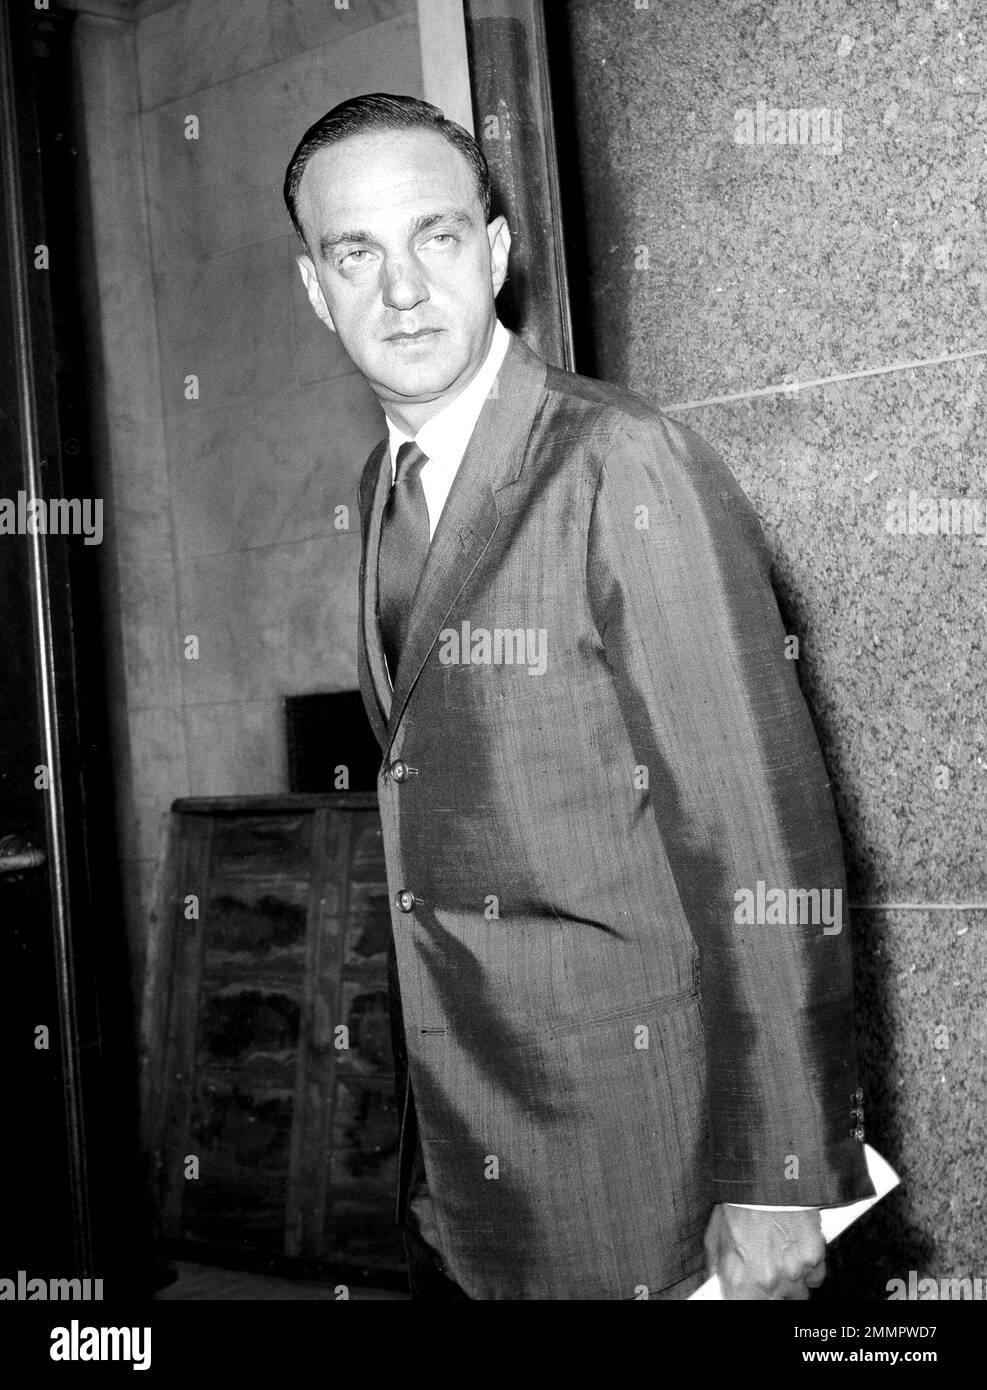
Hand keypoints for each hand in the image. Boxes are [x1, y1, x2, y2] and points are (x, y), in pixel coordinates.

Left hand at [703, 1204, 825, 1299]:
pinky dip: (809, 1266)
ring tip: (781, 1254)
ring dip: (791, 1280)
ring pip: (799, 1293)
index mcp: (740, 1281)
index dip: (748, 1300)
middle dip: (772, 1293)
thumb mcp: (714, 1235)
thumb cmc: (739, 1203)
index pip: (744, 1308)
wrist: (765, 1175)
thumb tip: (716, 1283)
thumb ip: (716, 1268)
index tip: (750, 1294)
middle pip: (776, 1305)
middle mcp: (769, 1282)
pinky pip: (816, 1275)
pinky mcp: (814, 1258)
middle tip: (766, 1272)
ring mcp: (794, 1272)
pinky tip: (796, 1246)